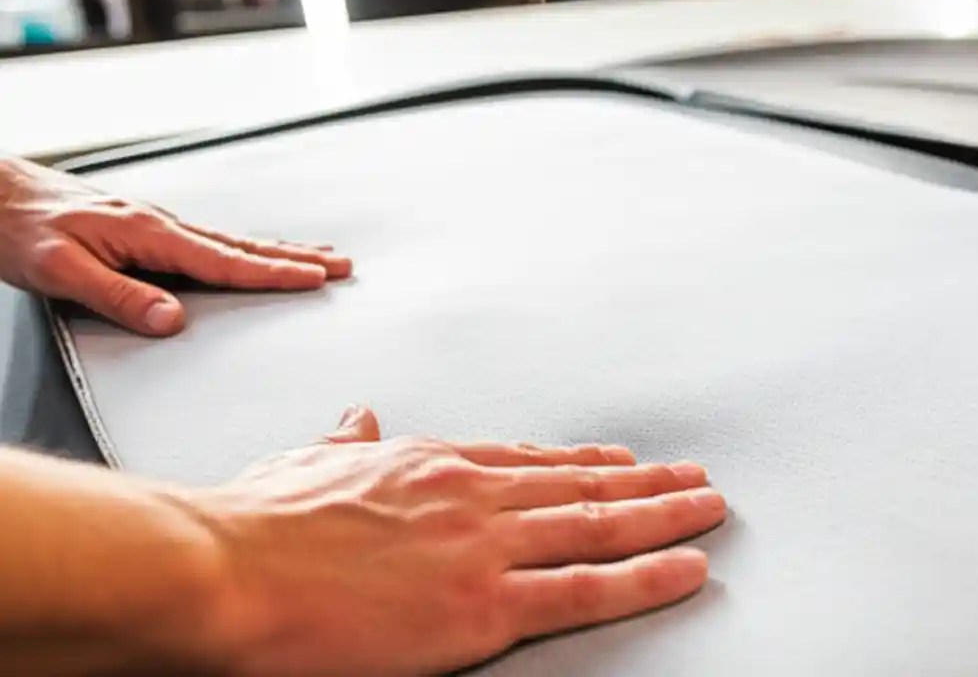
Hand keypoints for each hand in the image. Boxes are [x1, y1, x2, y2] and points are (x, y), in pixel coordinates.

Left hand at [0, 157, 350, 335]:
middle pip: (242, 246)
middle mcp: (159, 225)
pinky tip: (249, 252)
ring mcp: (154, 225)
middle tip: (341, 266)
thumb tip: (175, 321)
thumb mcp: (61, 271)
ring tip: (317, 257)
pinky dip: (243, 248)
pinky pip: (208, 242)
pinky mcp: (144, 230)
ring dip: (277, 251)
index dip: (274, 273)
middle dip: (296, 257)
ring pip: (230, 242)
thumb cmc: (17, 230)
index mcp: (148, 235)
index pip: (225, 262)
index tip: (315, 279)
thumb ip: (121, 297)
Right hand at [183, 407, 725, 675]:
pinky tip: (686, 566)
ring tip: (708, 507)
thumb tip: (357, 417)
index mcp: (429, 464)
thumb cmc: (251, 525)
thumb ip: (343, 441)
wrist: (224, 568)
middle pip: (580, 485)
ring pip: (599, 525)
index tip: (620, 459)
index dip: (584, 461)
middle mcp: (470, 495)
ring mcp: (484, 547)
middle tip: (692, 476)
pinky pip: (587, 588)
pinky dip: (647, 575)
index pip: (528, 460)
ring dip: (664, 515)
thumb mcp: (301, 462)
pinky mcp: (483, 605)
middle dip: (645, 482)